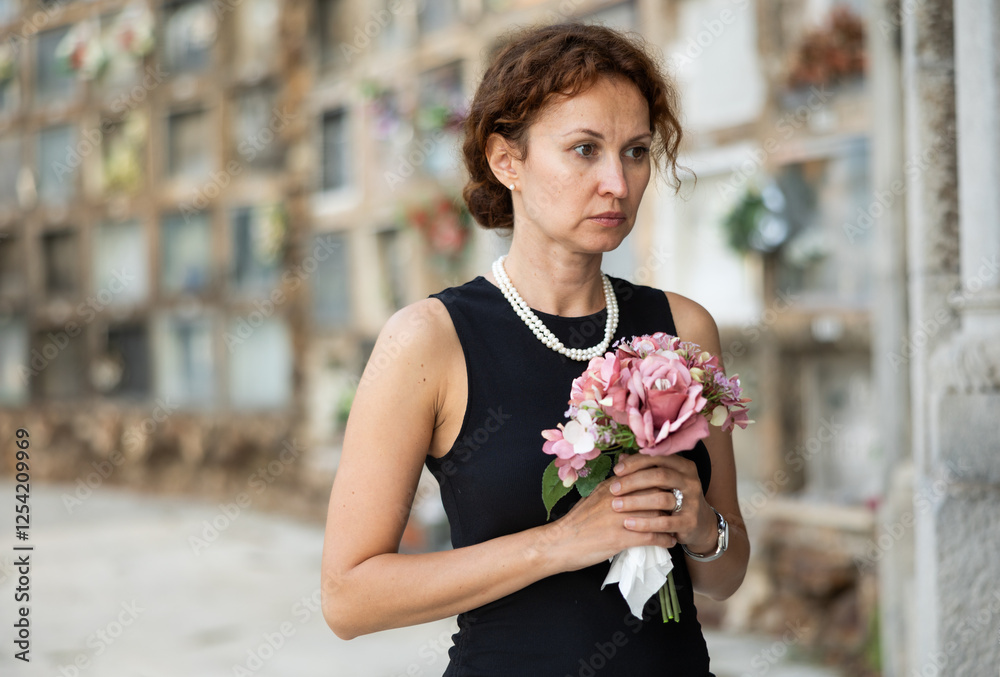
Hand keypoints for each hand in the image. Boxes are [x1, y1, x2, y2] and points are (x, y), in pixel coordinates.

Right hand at [543, 471, 674, 572]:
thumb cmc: (576, 521)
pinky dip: (664, 540)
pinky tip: (670, 542)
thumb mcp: (593, 496)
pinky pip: (651, 537)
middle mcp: (618, 499)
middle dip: (671, 500)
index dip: (662, 483)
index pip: (644, 478)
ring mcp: (620, 519)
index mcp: (611, 487)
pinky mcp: (620, 539)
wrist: (560, 543)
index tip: (672, 488)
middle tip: (681, 507)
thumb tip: (623, 471)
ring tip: (678, 525)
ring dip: (671, 522)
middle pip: (654, 493)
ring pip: (656, 515)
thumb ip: (611, 485)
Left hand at [608, 453, 719, 555]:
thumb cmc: (674, 497)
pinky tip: (628, 524)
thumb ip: (644, 469)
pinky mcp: (689, 522)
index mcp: (684, 466)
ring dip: (635, 502)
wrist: (699, 524)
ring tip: (616, 505)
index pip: (658, 458)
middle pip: (659, 475)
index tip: (616, 470)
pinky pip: (664, 523)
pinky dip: (644, 523)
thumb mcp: (663, 481)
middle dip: (632, 481)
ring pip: (661, 499)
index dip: (635, 462)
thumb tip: (621, 457)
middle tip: (613, 489)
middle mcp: (691, 481)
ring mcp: (692, 502)